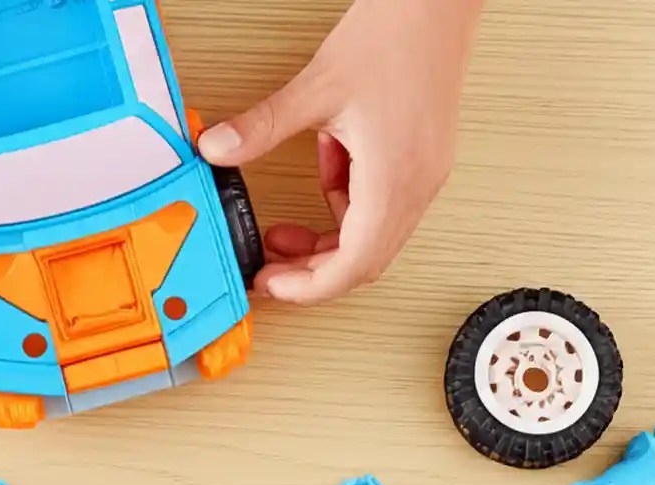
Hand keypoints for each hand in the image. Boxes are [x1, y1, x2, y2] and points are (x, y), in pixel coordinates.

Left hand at [199, 0, 482, 303]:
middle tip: (270, 269)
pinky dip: (346, 206)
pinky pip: (381, 206)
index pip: (354, 263)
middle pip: (365, 260)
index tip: (273, 285)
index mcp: (395, 178)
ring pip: (374, 236)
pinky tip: (326, 174)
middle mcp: (417, 185)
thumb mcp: (315, 87)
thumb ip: (263, 126)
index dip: (310, 286)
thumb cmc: (395, 36)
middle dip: (314, 271)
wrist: (438, 2)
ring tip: (282, 230)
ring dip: (328, 240)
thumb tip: (217, 148)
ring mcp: (424, 175)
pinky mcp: (421, 161)